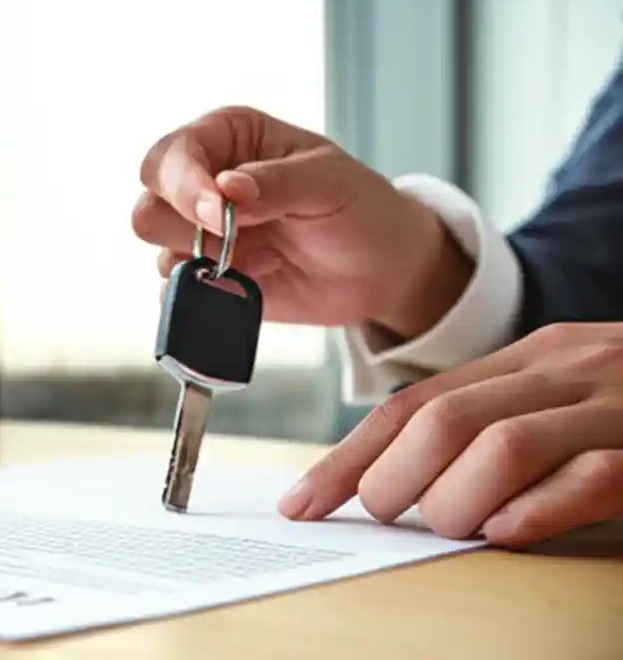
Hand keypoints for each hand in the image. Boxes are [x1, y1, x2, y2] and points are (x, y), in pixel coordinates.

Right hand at [133, 106, 471, 338]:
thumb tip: (225, 188)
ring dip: (210, 261)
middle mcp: (201, 182)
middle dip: (187, 230)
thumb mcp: (330, 183)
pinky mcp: (204, 276)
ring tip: (267, 256)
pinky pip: (176, 290)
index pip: (171, 157)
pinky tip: (259, 279)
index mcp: (225, 138)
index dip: (185, 187)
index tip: (220, 215)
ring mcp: (198, 232)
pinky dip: (213, 290)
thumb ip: (276, 182)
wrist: (381, 271)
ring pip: (158, 250)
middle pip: (148, 206)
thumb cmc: (359, 209)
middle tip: (237, 238)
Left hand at [278, 322, 622, 545]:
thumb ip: (490, 423)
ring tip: (444, 528)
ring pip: (500, 443)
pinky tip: (504, 532)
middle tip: (382, 519)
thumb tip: (393, 480)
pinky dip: (536, 509)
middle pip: (440, 422)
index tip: (302, 504)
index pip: (409, 405)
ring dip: (452, 500)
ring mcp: (615, 404)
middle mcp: (563, 370)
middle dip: (389, 480)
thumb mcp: (558, 397)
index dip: (346, 458)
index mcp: (526, 359)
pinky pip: (589, 475)